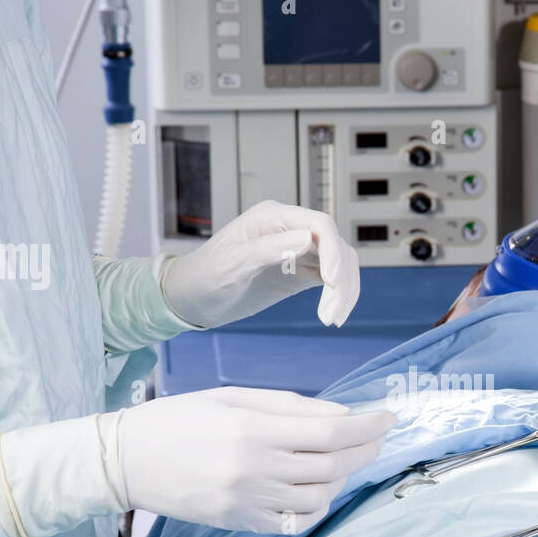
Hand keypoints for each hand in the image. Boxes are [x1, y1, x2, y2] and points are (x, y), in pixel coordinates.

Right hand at [115, 387, 394, 532]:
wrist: (127, 460)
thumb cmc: (180, 418)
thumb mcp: (233, 396)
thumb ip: (290, 405)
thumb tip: (342, 413)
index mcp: (253, 429)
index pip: (329, 430)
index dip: (366, 426)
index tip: (388, 417)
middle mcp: (255, 468)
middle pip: (332, 465)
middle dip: (365, 450)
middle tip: (378, 437)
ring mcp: (248, 501)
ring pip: (319, 498)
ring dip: (342, 478)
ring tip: (344, 460)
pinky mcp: (239, 523)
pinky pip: (294, 522)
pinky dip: (316, 507)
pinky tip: (318, 489)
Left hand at [161, 201, 359, 328]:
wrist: (193, 298)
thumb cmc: (204, 277)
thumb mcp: (232, 264)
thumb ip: (268, 249)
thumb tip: (308, 237)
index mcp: (272, 217)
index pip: (319, 224)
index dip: (333, 250)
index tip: (332, 281)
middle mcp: (289, 229)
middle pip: (335, 245)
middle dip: (341, 279)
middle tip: (331, 314)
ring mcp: (298, 249)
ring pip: (339, 262)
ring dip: (344, 290)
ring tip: (332, 319)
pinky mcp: (300, 271)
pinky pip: (332, 278)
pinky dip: (339, 295)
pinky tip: (332, 315)